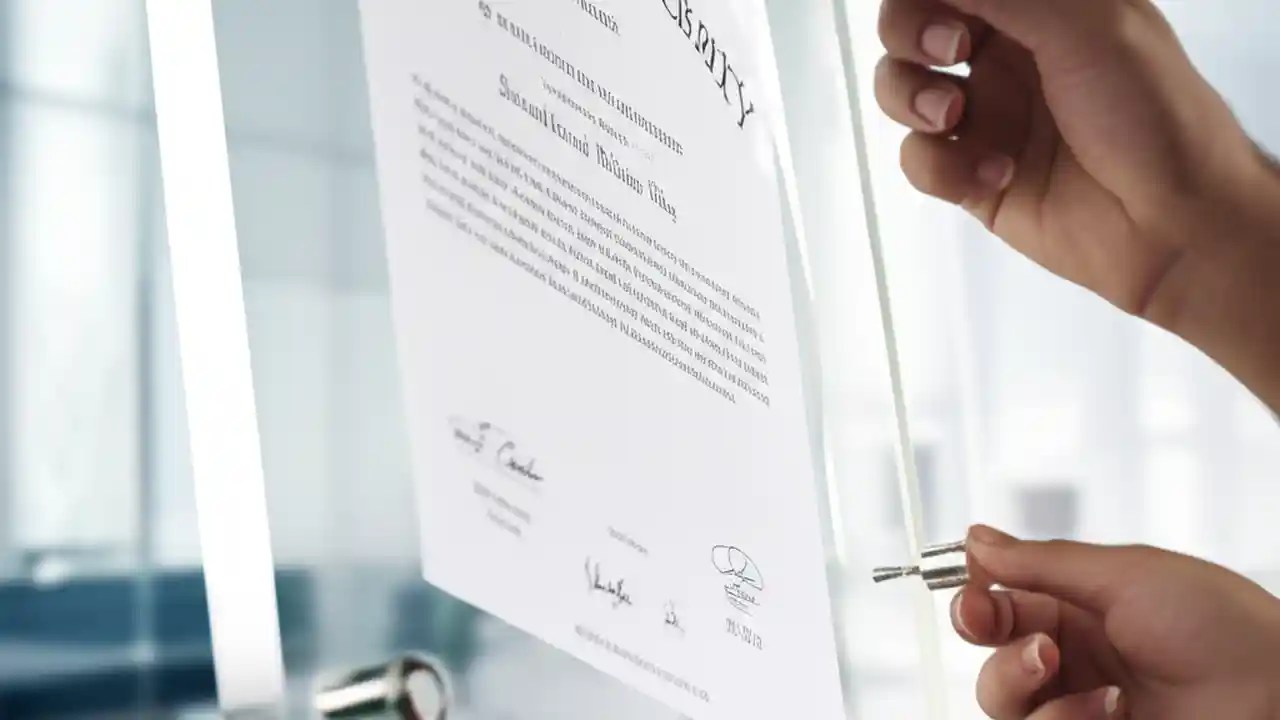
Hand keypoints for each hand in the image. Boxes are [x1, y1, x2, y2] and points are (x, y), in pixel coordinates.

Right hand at [875, 0, 1279, 408]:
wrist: (1173, 224)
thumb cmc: (1156, 118)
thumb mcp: (1087, 26)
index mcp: (1039, 8)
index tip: (946, 18)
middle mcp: (1007, 57)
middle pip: (909, 29)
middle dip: (909, 35)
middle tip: (946, 51)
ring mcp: (988, 118)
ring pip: (901, 93)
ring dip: (911, 99)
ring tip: (951, 115)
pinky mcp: (971, 178)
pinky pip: (919, 161)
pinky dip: (944, 167)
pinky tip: (997, 173)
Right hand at [954, 525, 1279, 718]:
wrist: (1278, 698)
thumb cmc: (1223, 629)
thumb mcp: (1127, 575)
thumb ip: (1042, 560)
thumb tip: (975, 538)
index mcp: (1077, 608)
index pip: (999, 601)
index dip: (975, 598)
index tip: (973, 595)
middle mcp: (1073, 660)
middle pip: (989, 656)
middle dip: (996, 648)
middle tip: (1035, 646)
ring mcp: (1080, 709)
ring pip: (1002, 704)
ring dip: (1027, 687)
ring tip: (1089, 688)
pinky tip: (1108, 710)